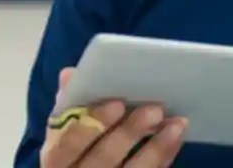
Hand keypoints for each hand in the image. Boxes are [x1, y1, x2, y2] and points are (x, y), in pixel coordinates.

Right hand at [41, 68, 188, 167]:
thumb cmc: (75, 150)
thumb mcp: (63, 132)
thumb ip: (68, 105)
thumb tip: (71, 74)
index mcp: (56, 160)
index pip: (66, 146)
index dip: (90, 126)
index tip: (117, 104)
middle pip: (103, 159)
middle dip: (129, 133)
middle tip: (155, 109)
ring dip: (156, 147)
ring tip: (177, 123)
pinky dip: (163, 156)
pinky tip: (175, 137)